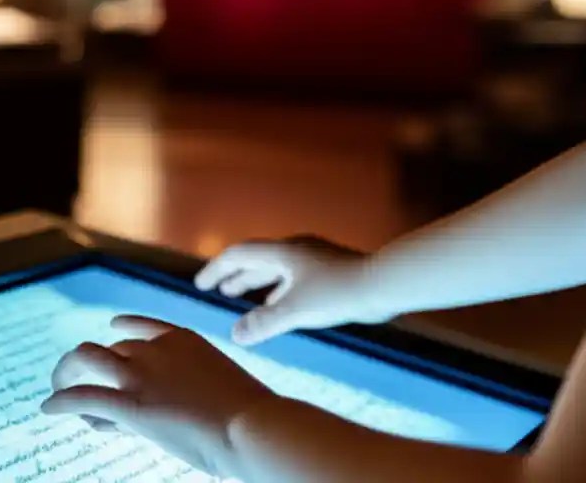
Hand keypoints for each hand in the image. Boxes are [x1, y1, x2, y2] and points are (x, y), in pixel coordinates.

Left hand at [42, 315, 279, 477]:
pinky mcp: (129, 403)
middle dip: (88, 363)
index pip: (137, 327)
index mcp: (181, 338)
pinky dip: (59, 401)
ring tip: (57, 389)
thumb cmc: (252, 419)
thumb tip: (188, 409)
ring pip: (83, 358)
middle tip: (78, 380)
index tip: (111, 339)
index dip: (119, 333)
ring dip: (65, 373)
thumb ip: (196, 391)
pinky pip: (80, 396)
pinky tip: (46, 408)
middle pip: (107, 347)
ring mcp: (140, 374)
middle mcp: (155, 348)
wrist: (254, 426)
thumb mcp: (223, 391)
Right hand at [196, 237, 391, 345]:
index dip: (216, 269)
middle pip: (257, 261)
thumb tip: (236, 333)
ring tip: (244, 303)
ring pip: (277, 271)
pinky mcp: (329, 271)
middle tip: (218, 293)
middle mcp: (296, 250)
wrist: (384, 284)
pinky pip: (293, 279)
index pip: (239, 255)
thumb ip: (264, 322)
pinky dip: (279, 293)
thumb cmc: (337, 292)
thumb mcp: (296, 310)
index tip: (201, 285)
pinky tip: (282, 310)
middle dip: (235, 278)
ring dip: (258, 286)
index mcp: (283, 252)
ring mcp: (314, 259)